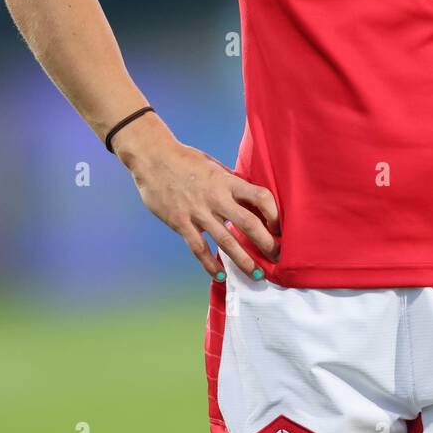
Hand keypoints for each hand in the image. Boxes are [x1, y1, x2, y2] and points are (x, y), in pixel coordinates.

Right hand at [112, 118, 279, 277]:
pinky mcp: (180, 222)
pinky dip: (210, 264)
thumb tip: (249, 198)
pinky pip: (198, 248)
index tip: (279, 227)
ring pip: (226, 241)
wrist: (153, 158)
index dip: (274, 214)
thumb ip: (230, 182)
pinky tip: (220, 275)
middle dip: (266, 243)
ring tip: (257, 274)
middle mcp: (216, 197)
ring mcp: (198, 212)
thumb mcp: (214, 166)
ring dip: (243, 260)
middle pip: (248, 223)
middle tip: (277, 257)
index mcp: (227, 181)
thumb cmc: (186, 159)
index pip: (260, 197)